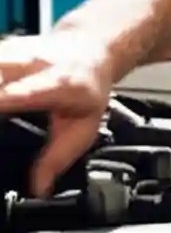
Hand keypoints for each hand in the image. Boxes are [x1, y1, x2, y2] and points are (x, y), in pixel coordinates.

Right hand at [0, 32, 114, 196]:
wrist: (93, 49)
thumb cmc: (88, 89)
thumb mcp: (86, 125)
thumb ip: (59, 157)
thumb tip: (39, 189)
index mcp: (59, 84)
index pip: (25, 93)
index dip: (5, 101)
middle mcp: (34, 63)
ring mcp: (15, 51)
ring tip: (0, 116)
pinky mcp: (2, 49)